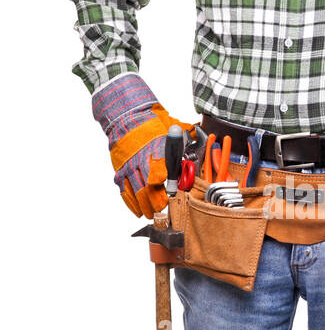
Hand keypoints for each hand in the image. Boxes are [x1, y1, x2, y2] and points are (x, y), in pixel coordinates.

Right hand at [93, 74, 194, 217]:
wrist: (125, 115)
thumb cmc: (150, 122)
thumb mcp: (170, 125)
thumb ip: (184, 135)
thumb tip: (200, 135)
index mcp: (155, 148)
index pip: (160, 169)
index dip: (164, 184)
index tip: (169, 194)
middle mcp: (140, 158)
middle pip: (147, 185)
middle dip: (154, 201)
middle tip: (161, 210)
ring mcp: (128, 165)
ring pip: (135, 190)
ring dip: (143, 205)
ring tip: (150, 214)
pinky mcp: (119, 168)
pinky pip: (124, 189)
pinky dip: (130, 201)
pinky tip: (136, 210)